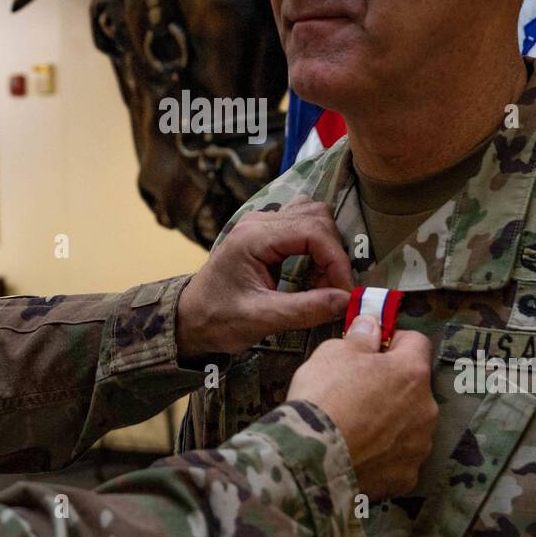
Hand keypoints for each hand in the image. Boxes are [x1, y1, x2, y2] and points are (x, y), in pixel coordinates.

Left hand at [175, 198, 352, 358]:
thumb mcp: (262, 319)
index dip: (336, 259)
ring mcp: (262, 224)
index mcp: (254, 237)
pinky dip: (317, 249)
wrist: (189, 319)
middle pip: (317, 216)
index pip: (312, 230)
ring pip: (313, 217)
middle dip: (333, 254)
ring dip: (327, 249)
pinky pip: (304, 227)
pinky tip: (312, 276)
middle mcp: (259, 221)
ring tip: (322, 283)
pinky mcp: (267, 233)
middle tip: (331, 290)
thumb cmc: (217, 319)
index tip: (343, 291)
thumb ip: (306, 309)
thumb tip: (347, 301)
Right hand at [286, 317, 436, 500]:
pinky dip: (384, 455)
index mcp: (412, 373)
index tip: (373, 348)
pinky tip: (358, 452)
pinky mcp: (405, 478)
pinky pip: (399, 459)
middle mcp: (426, 410)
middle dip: (392, 386)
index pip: (417, 343)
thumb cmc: (324, 396)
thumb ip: (360, 337)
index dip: (393, 341)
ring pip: (409, 425)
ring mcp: (418, 447)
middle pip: (414, 388)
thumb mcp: (334, 351)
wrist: (311, 457)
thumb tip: (371, 326)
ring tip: (356, 426)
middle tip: (358, 390)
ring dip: (391, 422)